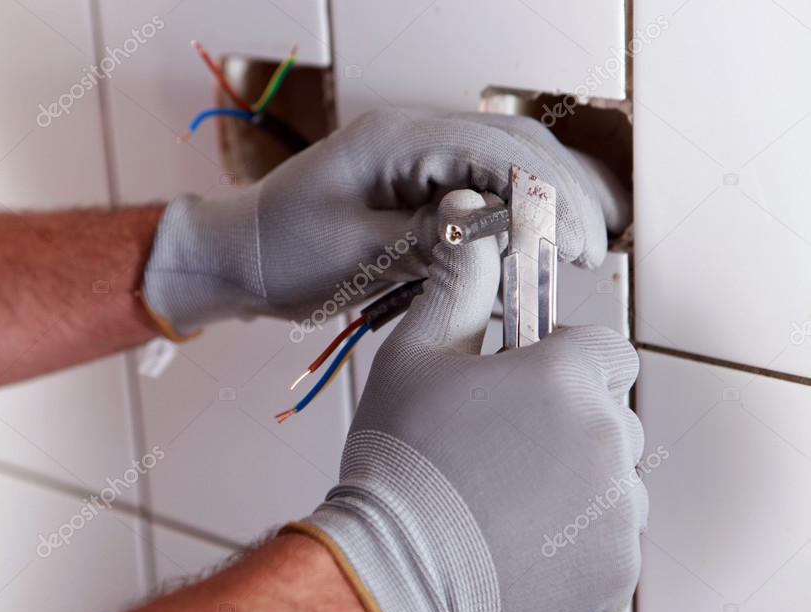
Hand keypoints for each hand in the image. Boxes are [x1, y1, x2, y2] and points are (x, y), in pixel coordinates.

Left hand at [142, 109, 628, 337]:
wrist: (239, 256)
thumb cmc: (280, 254)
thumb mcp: (350, 252)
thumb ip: (423, 237)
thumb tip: (491, 227)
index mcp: (395, 140)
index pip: (495, 152)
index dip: (547, 196)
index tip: (580, 244)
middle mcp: (413, 137)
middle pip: (511, 150)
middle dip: (558, 198)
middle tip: (591, 253)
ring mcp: (416, 158)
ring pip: (503, 166)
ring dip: (544, 203)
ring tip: (578, 250)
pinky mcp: (416, 186)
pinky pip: (479, 190)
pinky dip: (514, 216)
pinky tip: (535, 247)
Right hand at [289, 197, 643, 611]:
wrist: (394, 569)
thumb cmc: (399, 461)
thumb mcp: (413, 358)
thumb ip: (456, 288)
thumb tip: (470, 228)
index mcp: (565, 377)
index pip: (609, 352)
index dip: (571, 366)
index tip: (532, 388)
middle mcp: (607, 437)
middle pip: (613, 417)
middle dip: (572, 426)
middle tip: (507, 452)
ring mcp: (619, 509)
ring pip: (616, 480)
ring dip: (579, 485)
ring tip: (509, 505)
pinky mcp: (617, 567)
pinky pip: (613, 539)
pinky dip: (579, 542)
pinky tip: (522, 544)